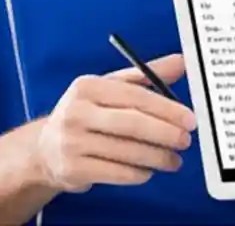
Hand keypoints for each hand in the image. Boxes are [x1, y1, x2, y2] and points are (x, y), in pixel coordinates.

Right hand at [31, 54, 196, 192]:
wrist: (45, 149)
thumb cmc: (87, 113)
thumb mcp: (111, 87)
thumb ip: (146, 75)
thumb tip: (182, 61)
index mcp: (88, 86)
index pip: (135, 96)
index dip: (167, 109)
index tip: (189, 119)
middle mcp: (76, 112)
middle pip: (131, 123)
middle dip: (165, 133)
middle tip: (185, 140)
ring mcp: (71, 142)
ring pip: (126, 151)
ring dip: (157, 157)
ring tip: (174, 160)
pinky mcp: (72, 170)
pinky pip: (115, 173)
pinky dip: (138, 173)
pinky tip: (149, 170)